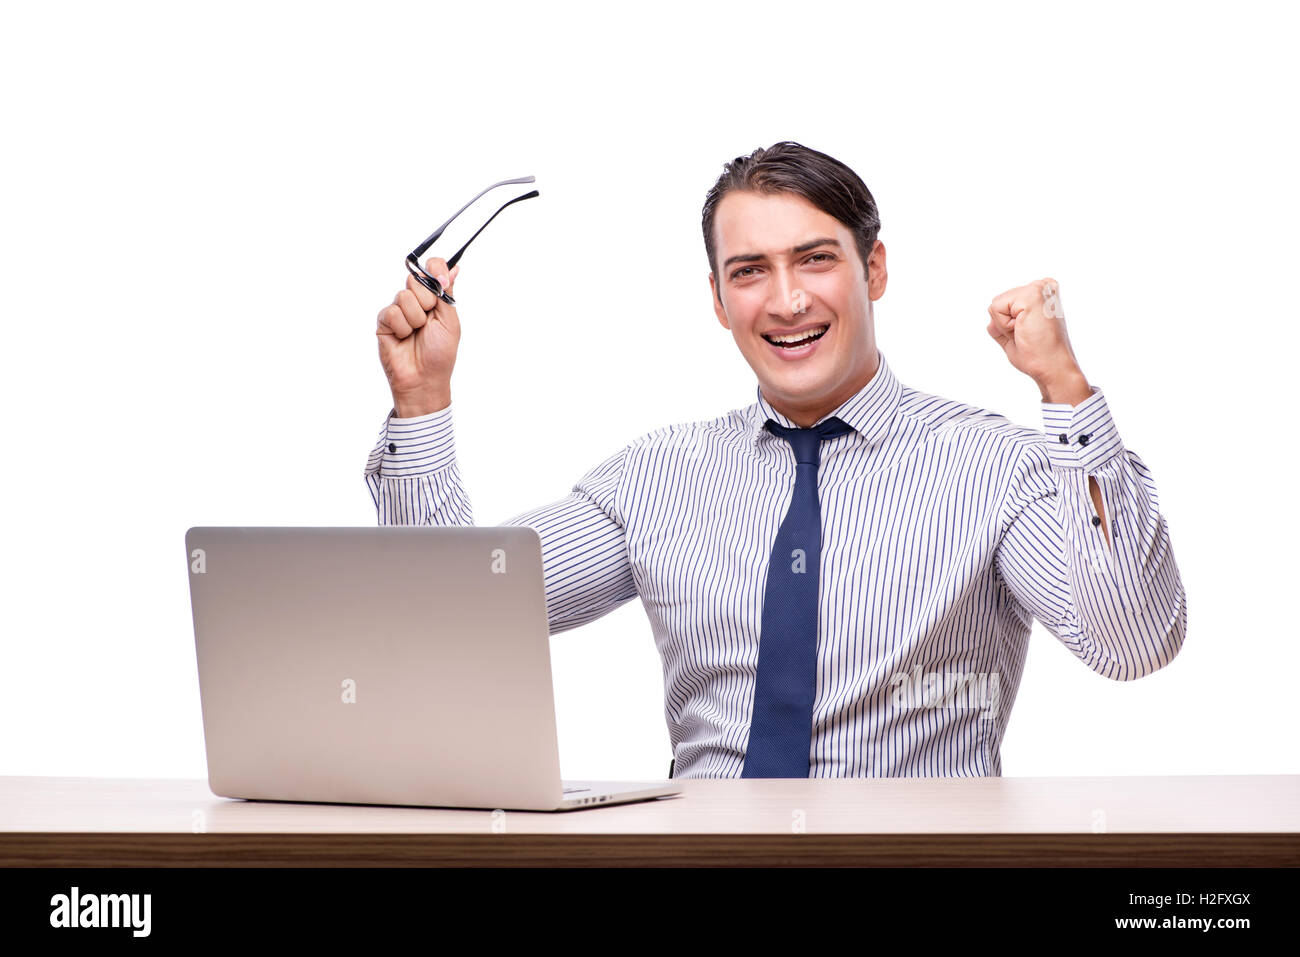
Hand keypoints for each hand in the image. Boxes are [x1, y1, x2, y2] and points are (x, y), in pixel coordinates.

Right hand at [376, 256, 460, 415]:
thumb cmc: (439, 353)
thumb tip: (452, 268)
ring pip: (404, 297)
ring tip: (416, 334)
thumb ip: (447, 292)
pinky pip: (392, 312)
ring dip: (415, 319)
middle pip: (416, 279)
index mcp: (433, 299)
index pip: (431, 268)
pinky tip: (403, 338)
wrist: (424, 379)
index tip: (442, 284)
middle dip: (427, 302)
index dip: (435, 271)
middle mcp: (415, 301)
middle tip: (428, 322)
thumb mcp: (450, 321)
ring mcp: (398, 310)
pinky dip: (402, 327)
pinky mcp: (384, 321)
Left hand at [986, 277, 1085, 396]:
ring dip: (1005, 324)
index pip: (1005, 302)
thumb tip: (991, 319)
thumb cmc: (1038, 354)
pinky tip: (1025, 329)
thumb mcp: (1013, 337)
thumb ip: (1001, 326)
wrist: (1052, 366)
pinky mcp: (1031, 295)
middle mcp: (1042, 286)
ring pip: (996, 304)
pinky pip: (996, 307)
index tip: (1029, 333)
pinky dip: (1004, 325)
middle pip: (999, 301)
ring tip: (1027, 332)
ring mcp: (1038, 288)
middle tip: (1027, 334)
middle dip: (1005, 323)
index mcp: (1042, 294)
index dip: (1008, 323)